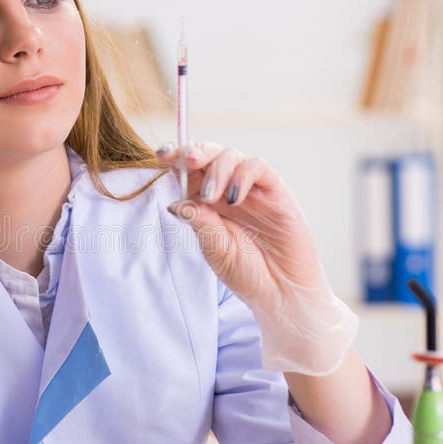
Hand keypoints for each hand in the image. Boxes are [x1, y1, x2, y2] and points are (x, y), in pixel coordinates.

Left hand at [158, 141, 356, 376]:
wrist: (281, 292)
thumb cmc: (246, 272)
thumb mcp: (214, 248)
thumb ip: (198, 222)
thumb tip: (174, 202)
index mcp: (206, 201)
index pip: (187, 169)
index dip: (174, 155)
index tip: (161, 155)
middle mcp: (227, 190)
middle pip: (208, 154)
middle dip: (193, 151)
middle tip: (187, 161)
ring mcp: (251, 189)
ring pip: (231, 155)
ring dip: (217, 170)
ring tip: (211, 197)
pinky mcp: (275, 191)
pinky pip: (258, 167)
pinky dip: (242, 175)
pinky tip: (235, 198)